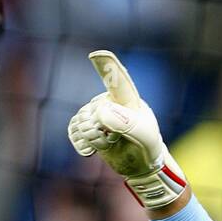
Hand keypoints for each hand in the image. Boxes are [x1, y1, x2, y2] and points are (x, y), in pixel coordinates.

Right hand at [67, 50, 186, 208]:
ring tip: (111, 142)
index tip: (98, 56)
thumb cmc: (148, 146)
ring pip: (81, 122)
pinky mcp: (86, 125)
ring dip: (94, 139)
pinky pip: (73, 130)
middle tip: (120, 139)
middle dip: (102, 132)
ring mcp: (96, 111)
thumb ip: (127, 123)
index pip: (117, 80)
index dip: (107, 66)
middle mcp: (109, 100)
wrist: (141, 164)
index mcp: (127, 98)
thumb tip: (101, 111)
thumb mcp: (145, 136)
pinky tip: (93, 149)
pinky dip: (83, 143)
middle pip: (91, 111)